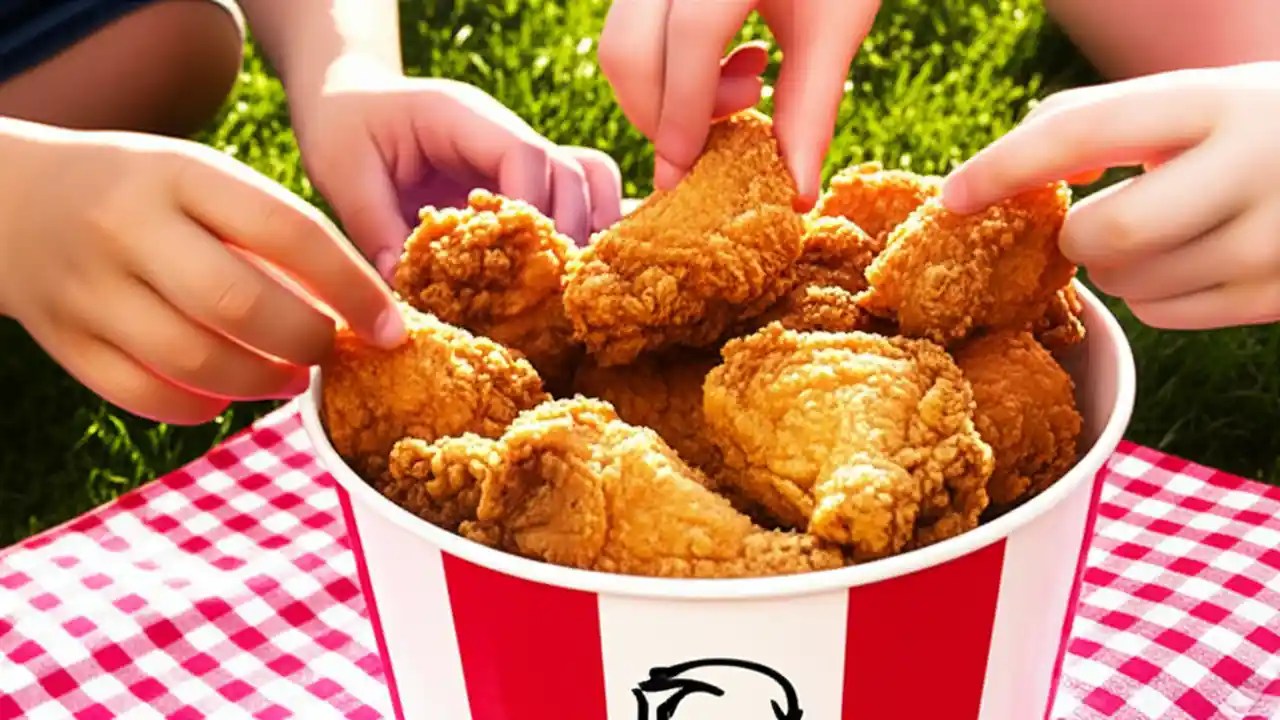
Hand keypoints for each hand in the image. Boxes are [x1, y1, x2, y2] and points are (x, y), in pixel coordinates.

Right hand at [0, 119, 402, 424]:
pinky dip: (198, 408)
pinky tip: (225, 397)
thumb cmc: (145, 193)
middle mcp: (130, 226)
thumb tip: (362, 308)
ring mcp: (90, 287)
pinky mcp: (64, 339)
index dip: (352, 287)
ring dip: (262, 383)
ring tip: (290, 378)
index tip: (391, 327)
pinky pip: (145, 395)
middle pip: (241, 305)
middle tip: (332, 354)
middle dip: (308, 342)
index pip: (289, 231)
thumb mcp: (203, 180)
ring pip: (195, 362)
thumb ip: (273, 233)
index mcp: (181, 173)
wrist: (10, 198)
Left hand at [289, 61, 623, 277]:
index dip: (529, 212)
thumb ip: (372, 225)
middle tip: (543, 292)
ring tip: (566, 286)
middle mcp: (505, 132)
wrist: (347, 100)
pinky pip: (576, 195)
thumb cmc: (342, 126)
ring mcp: (519, 154)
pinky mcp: (520, 181)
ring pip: (590, 179)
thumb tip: (400, 287)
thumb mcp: (342, 171)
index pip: (525, 155)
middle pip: (571, 172)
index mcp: (464, 116)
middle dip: (565, 234)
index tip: (514, 265)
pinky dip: (583, 229)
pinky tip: (565, 276)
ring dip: (587, 230)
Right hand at [599, 0, 879, 206]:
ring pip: (619, 43)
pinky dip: (665, 69)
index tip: (682, 172)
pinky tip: (726, 61)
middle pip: (630, 48)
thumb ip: (811, 108)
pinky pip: (630, 31)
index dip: (686, 111)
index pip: (690, 37)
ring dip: (665, 95)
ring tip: (745, 84)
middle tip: (724, 129)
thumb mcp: (837, 24)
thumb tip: (796, 194)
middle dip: (661, 116)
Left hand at [942, 63, 1279, 329]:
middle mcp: (1254, 166)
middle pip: (1105, 233)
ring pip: (1129, 282)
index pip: (1080, 132)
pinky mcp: (1279, 295)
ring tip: (1164, 230)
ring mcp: (1274, 239)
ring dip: (1115, 266)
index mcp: (1217, 100)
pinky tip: (1189, 258)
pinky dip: (1152, 293)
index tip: (951, 197)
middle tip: (1090, 222)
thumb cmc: (1248, 124)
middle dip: (1076, 237)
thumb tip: (1008, 171)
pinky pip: (1163, 314)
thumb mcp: (1190, 97)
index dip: (1004, 167)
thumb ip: (1096, 119)